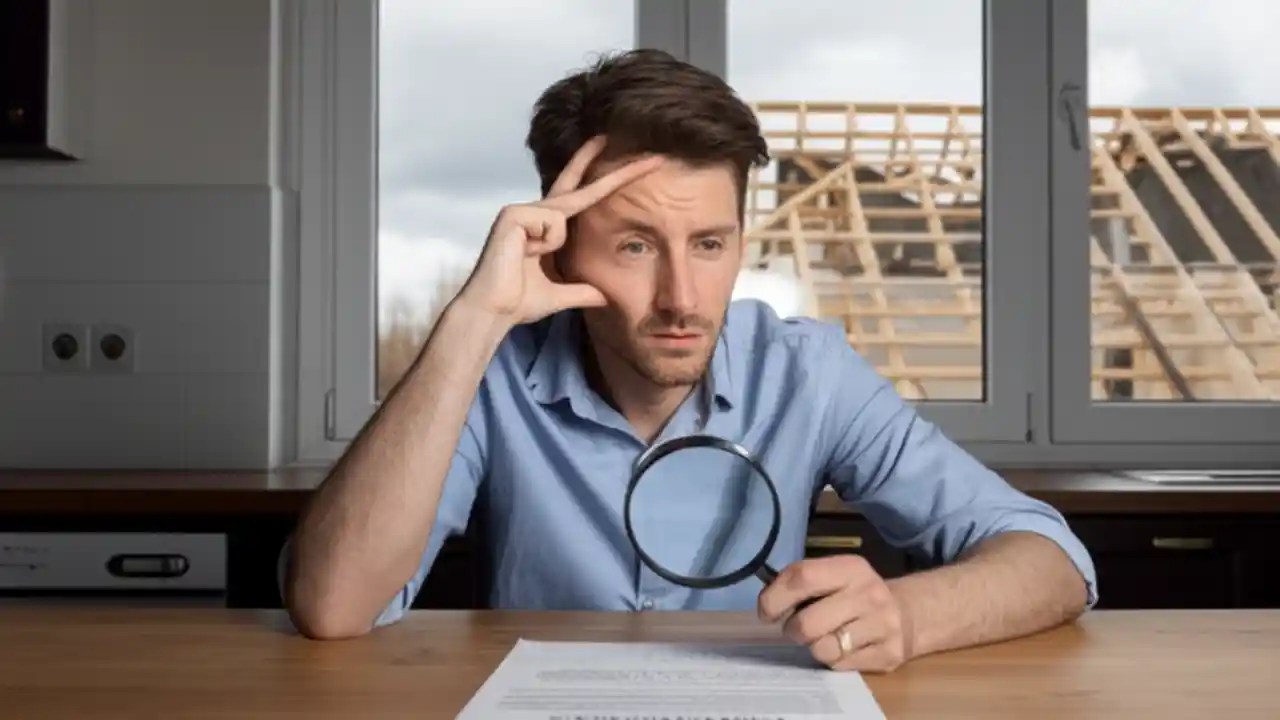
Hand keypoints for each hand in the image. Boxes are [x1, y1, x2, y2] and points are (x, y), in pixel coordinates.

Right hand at [455, 135, 663, 326]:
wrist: (493, 311)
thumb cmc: (518, 302)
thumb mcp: (560, 295)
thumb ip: (583, 291)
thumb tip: (606, 298)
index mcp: (544, 226)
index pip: (579, 197)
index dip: (604, 180)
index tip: (622, 158)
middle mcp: (533, 212)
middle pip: (578, 186)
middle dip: (616, 173)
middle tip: (652, 158)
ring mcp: (521, 209)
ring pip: (562, 217)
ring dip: (551, 246)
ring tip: (528, 260)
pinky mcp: (513, 213)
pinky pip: (551, 224)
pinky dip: (543, 244)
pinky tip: (523, 254)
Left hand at [757, 555, 912, 672]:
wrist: (908, 614)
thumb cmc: (856, 594)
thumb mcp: (835, 576)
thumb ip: (803, 583)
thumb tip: (767, 602)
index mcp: (851, 567)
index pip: (802, 577)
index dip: (774, 597)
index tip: (766, 612)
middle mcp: (869, 593)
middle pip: (807, 623)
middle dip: (793, 630)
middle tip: (797, 629)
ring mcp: (882, 625)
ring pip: (822, 649)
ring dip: (815, 647)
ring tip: (825, 637)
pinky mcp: (888, 654)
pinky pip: (840, 665)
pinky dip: (834, 660)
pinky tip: (845, 648)